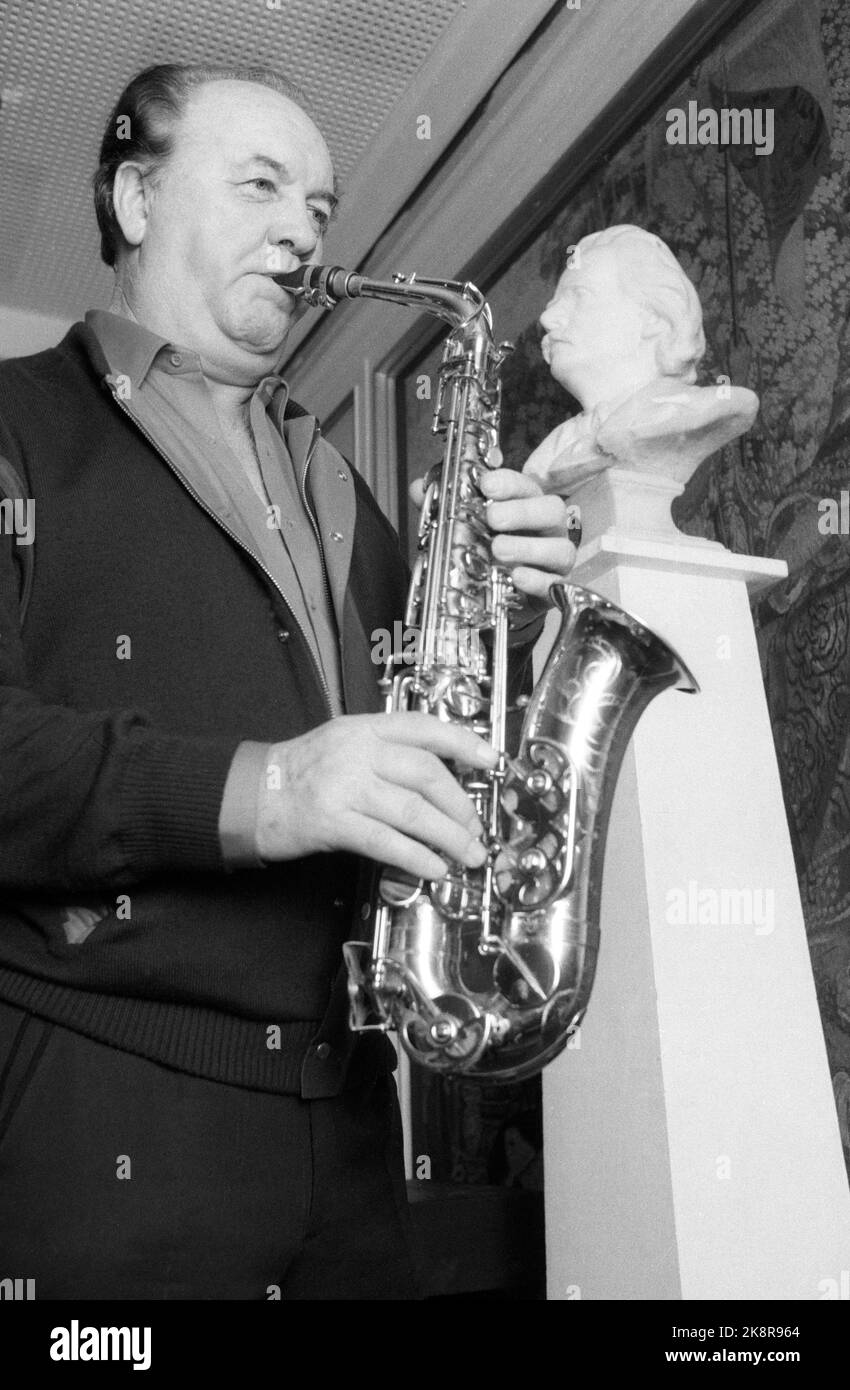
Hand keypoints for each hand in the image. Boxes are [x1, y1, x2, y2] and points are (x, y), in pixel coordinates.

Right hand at [256, 712, 498, 880]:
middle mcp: (357, 751)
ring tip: (467, 854)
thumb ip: (387, 752)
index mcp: (364, 728)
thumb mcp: (345, 743)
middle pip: (426, 774)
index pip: (424, 728)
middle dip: (460, 805)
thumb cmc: (302, 772)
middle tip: (475, 828)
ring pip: (412, 810)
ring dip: (448, 836)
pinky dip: (416, 857)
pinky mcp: (333, 821)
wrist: (251, 795)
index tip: (491, 761)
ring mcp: (345, 786)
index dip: (463, 742)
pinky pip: (386, 841)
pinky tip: (434, 867)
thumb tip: (441, 779)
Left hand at [410, 467, 578, 610]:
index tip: (487, 485)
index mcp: (526, 506)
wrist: (492, 597)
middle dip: (522, 512)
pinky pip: (556, 584)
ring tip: (498, 550)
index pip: (526, 485)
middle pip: (552, 509)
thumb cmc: (482, 552)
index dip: (509, 482)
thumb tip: (418, 488)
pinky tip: (517, 577)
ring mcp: (553, 560)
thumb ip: (440, 506)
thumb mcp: (459, 527)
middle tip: (493, 519)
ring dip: (529, 547)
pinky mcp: (552, 589)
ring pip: (560, 548)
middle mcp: (546, 529)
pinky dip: (538, 581)